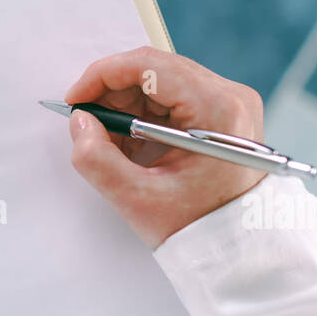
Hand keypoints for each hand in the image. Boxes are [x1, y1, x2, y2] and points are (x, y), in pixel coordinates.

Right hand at [63, 46, 267, 248]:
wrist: (240, 248)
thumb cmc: (200, 228)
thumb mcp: (138, 200)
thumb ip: (97, 160)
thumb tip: (80, 123)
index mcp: (218, 109)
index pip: (149, 66)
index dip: (103, 75)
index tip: (76, 99)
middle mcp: (230, 95)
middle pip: (155, 69)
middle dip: (113, 93)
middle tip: (89, 124)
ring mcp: (229, 101)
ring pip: (161, 81)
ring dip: (127, 106)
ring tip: (113, 145)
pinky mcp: (223, 111)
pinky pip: (173, 96)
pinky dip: (144, 114)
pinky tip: (133, 146)